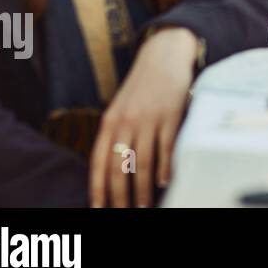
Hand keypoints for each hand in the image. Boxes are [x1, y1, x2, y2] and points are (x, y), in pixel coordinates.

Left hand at [89, 26, 197, 206]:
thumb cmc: (143, 86)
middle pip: (119, 167)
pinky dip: (164, 167)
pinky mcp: (171, 114)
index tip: (98, 208)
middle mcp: (126, 121)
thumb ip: (115, 133)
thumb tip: (112, 168)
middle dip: (120, 195)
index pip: (98, 161)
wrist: (164, 54)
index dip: (97, 187)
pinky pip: (166, 147)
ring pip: (142, 162)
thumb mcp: (121, 107)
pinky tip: (164, 181)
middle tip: (124, 212)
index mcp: (109, 121)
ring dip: (142, 188)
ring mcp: (148, 118)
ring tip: (143, 205)